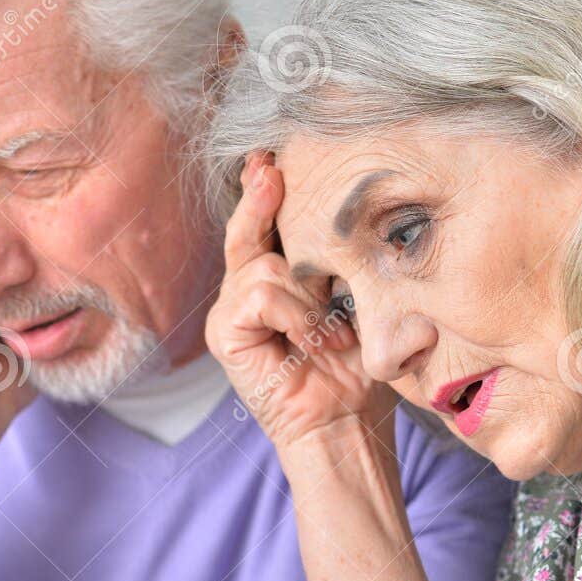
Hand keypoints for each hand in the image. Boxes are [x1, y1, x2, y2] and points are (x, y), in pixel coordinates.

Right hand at [205, 154, 394, 451]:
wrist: (344, 423)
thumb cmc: (358, 366)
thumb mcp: (356, 297)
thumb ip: (338, 259)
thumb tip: (349, 205)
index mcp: (273, 279)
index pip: (263, 222)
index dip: (264, 188)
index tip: (273, 156)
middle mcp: (243, 289)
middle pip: (251, 231)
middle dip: (266, 206)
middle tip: (277, 181)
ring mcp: (229, 312)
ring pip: (265, 266)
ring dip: (308, 295)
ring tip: (333, 329)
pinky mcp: (223, 334)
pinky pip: (259, 295)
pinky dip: (294, 314)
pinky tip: (316, 339)